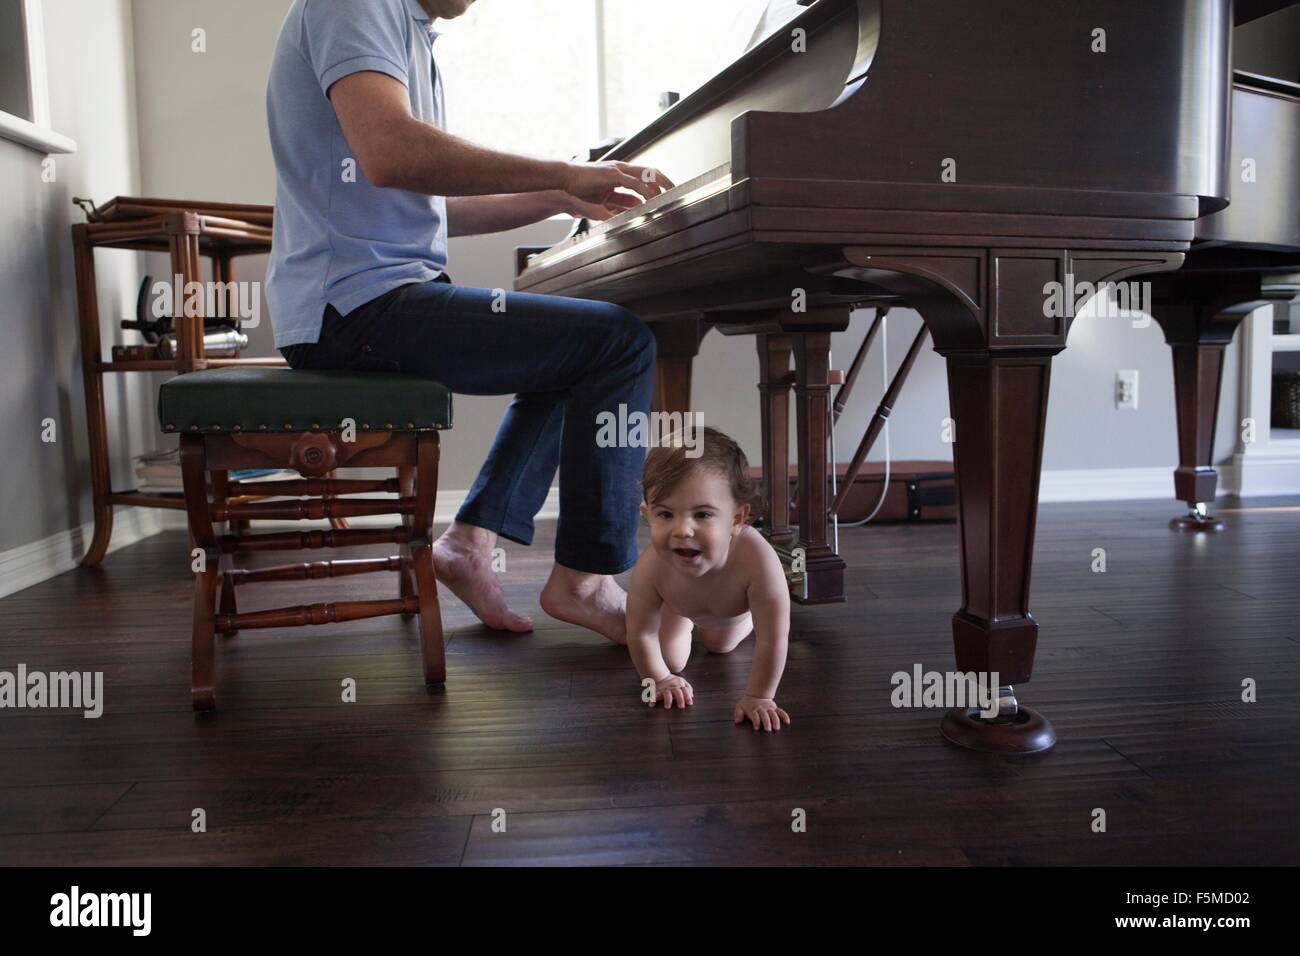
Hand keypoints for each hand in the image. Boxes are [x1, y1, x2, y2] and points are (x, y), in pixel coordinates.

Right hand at [559, 161, 674, 220]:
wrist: (563, 184)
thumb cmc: (580, 191)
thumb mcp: (606, 199)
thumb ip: (622, 202)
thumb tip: (638, 206)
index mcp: (620, 174)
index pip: (646, 176)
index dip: (659, 184)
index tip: (670, 194)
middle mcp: (621, 169)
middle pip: (651, 172)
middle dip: (666, 182)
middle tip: (677, 192)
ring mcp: (617, 169)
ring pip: (646, 174)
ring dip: (660, 185)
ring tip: (669, 195)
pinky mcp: (611, 174)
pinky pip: (633, 182)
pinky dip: (645, 190)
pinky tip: (652, 198)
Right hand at [651, 674, 693, 709]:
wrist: (660, 675)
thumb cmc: (674, 681)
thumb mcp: (682, 682)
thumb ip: (688, 688)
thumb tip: (692, 696)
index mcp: (680, 684)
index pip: (685, 690)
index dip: (688, 697)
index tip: (690, 703)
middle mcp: (672, 686)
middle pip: (678, 692)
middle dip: (680, 699)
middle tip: (681, 707)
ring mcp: (665, 688)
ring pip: (667, 694)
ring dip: (668, 700)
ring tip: (667, 707)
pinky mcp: (657, 690)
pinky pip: (654, 694)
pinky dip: (652, 699)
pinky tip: (651, 705)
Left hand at [733, 695, 789, 731]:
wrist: (756, 694)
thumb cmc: (747, 704)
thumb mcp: (740, 706)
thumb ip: (738, 713)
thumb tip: (737, 721)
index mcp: (753, 710)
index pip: (755, 716)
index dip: (755, 721)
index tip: (756, 728)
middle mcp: (761, 709)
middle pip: (765, 716)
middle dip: (766, 723)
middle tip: (768, 730)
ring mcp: (769, 708)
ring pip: (773, 714)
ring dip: (775, 721)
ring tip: (777, 728)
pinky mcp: (774, 708)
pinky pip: (780, 711)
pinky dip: (784, 716)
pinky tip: (787, 722)